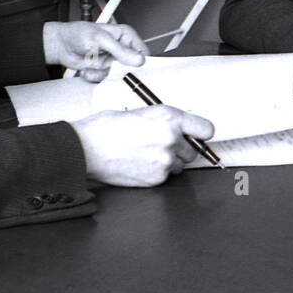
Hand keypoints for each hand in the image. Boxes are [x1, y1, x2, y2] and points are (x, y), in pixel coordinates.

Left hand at [42, 21, 147, 81]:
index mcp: (125, 36)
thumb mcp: (100, 39)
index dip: (141, 63)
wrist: (61, 45)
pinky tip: (88, 69)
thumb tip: (138, 59)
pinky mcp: (104, 69)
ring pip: (118, 76)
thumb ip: (120, 50)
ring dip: (103, 74)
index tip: (132, 70)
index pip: (142, 52)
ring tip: (92, 65)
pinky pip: (107, 79)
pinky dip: (96, 77)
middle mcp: (121, 49)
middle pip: (132, 67)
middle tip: (108, 69)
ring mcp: (113, 60)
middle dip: (119, 72)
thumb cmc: (78, 34)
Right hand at [70, 106, 215, 186]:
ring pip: (179, 165)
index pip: (205, 128)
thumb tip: (178, 129)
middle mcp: (171, 139)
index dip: (201, 133)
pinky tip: (138, 164)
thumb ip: (164, 121)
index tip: (199, 136)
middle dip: (180, 149)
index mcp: (169, 117)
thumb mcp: (140, 113)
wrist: (86, 149)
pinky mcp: (157, 178)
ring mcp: (165, 160)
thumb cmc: (106, 128)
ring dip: (168, 162)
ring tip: (144, 154)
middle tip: (159, 145)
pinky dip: (155, 173)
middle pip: (192, 150)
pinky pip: (165, 177)